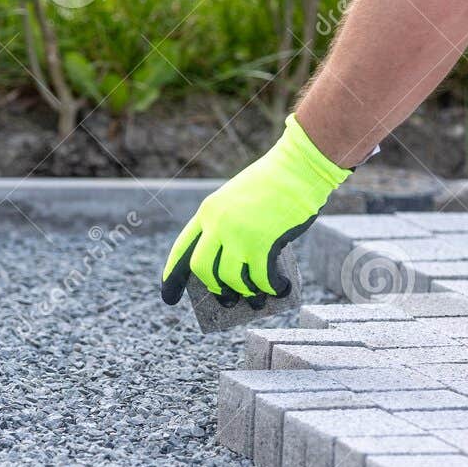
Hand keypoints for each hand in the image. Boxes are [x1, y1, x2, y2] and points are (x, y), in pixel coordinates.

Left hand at [161, 115, 348, 310]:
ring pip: (231, 279)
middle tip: (226, 298)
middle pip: (202, 269)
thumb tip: (231, 267)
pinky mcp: (263, 243)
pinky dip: (271, 288)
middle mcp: (217, 224)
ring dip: (246, 292)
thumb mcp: (236, 198)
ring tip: (259, 296)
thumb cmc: (273, 183)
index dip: (173, 276)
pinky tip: (280, 288)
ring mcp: (238, 234)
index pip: (182, 249)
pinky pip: (261, 278)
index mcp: (208, 211)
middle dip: (214, 289)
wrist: (298, 168)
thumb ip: (227, 224)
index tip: (169, 297)